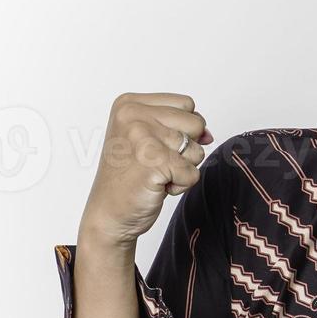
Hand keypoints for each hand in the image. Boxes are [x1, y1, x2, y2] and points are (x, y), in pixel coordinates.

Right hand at [79, 91, 213, 247]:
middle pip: (195, 123)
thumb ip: (180, 127)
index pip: (186, 104)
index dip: (183, 130)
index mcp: (129, 104)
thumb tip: (208, 135)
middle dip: (185, 149)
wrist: (108, 214)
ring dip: (182, 169)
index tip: (156, 146)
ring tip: (154, 174)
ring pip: (196, 149)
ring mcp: (142, 138)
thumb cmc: (128, 178)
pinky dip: (180, 185)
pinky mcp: (153, 163)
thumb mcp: (149, 139)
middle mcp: (132, 115)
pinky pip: (193, 173)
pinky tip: (156, 186)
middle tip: (155, 163)